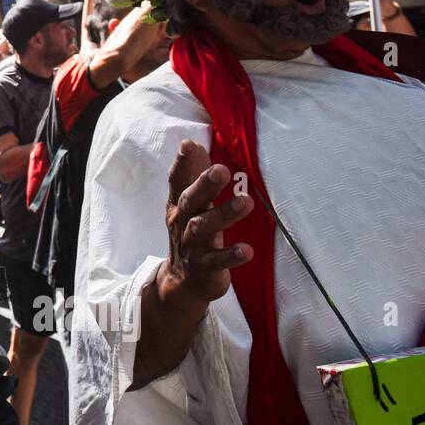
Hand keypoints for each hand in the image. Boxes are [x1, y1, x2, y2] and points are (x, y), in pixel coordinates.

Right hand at [160, 140, 254, 306]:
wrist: (181, 282)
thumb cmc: (189, 235)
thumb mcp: (188, 205)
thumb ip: (190, 176)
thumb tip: (190, 143)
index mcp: (178, 206)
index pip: (177, 182)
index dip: (182, 164)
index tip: (188, 145)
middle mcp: (182, 224)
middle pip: (190, 202)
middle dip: (204, 185)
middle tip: (221, 169)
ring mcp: (192, 247)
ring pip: (204, 229)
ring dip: (224, 215)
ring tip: (245, 202)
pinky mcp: (204, 269)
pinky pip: (217, 262)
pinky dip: (230, 256)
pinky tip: (246, 250)